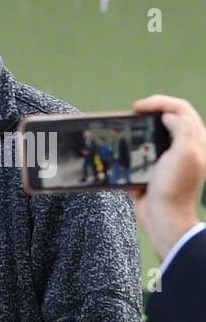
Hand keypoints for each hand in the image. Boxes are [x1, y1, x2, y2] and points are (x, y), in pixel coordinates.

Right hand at [127, 94, 205, 259]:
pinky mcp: (156, 170)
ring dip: (140, 130)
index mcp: (196, 140)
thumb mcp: (184, 153)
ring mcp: (170, 158)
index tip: (138, 107)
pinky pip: (144, 153)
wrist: (164, 218)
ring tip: (127, 130)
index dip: (159, 102)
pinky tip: (126, 152)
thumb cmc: (175, 187)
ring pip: (155, 135)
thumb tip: (169, 115)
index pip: (180, 109)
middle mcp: (185, 146)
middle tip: (132, 114)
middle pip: (169, 118)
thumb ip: (182, 129)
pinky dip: (135, 150)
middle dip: (150, 112)